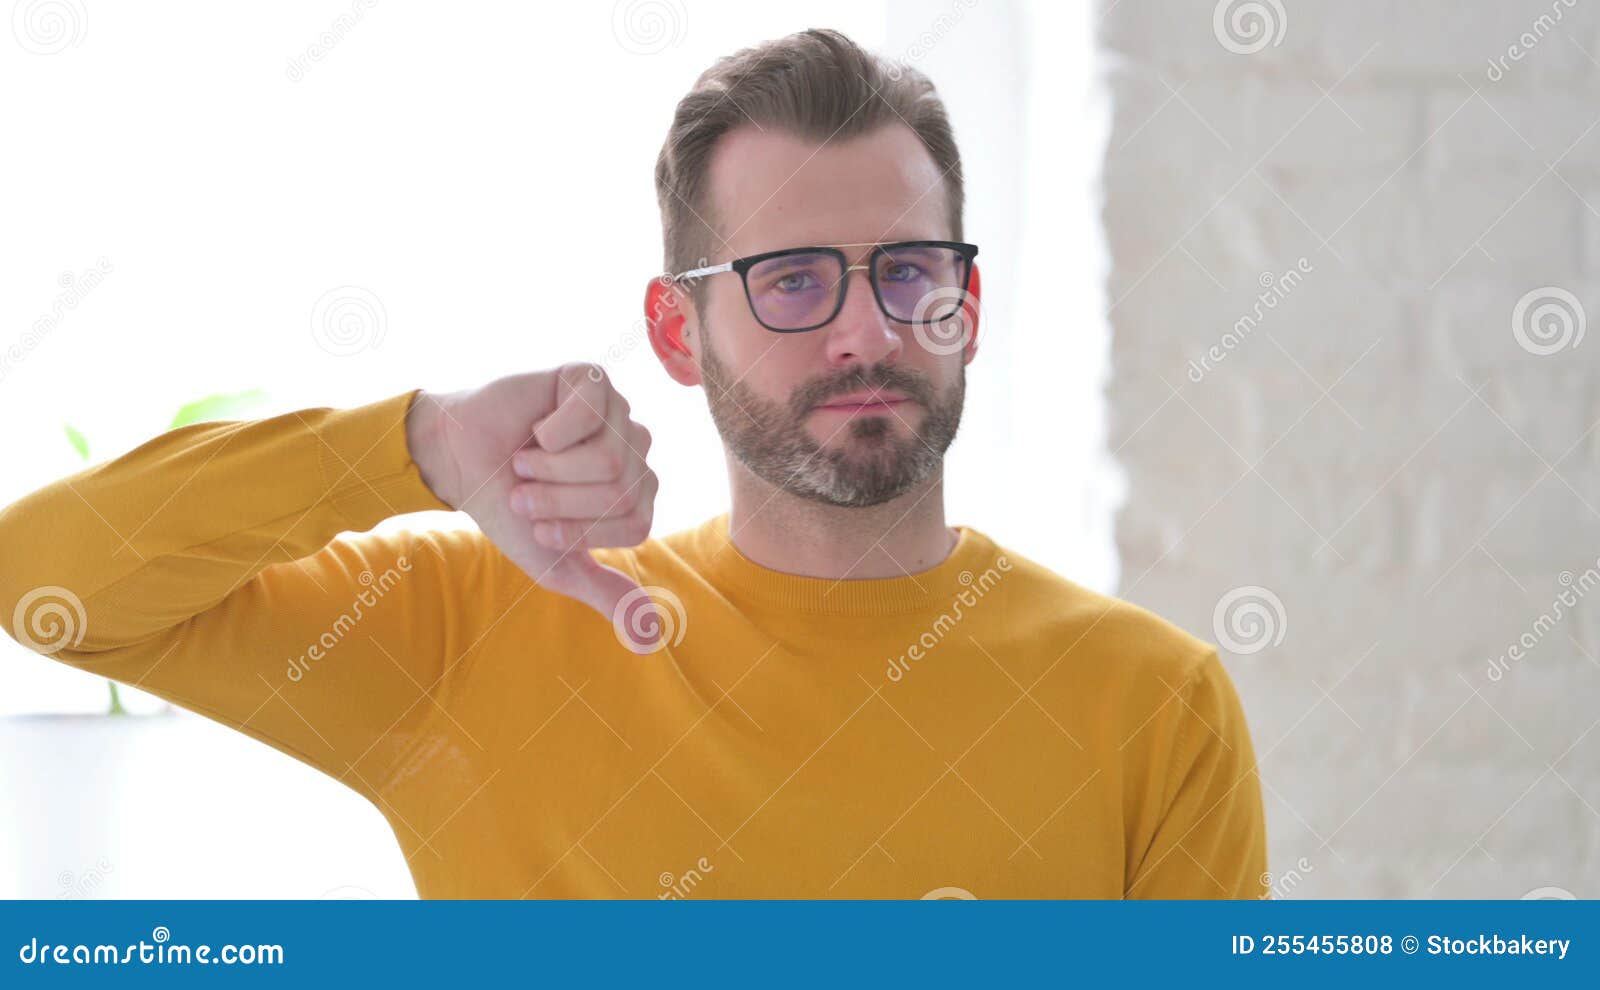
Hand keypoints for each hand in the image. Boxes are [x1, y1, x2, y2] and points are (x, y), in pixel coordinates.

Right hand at [405, 364, 660, 652]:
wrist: (456, 463)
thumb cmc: (506, 509)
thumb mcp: (554, 564)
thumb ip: (604, 593)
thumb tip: (648, 639)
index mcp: (637, 493)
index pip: (637, 524)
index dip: (581, 530)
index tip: (541, 526)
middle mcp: (636, 450)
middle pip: (623, 491)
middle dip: (561, 501)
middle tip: (526, 491)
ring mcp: (618, 412)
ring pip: (609, 459)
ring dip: (551, 471)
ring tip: (526, 462)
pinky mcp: (592, 378)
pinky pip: (588, 416)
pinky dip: (549, 433)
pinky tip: (534, 428)